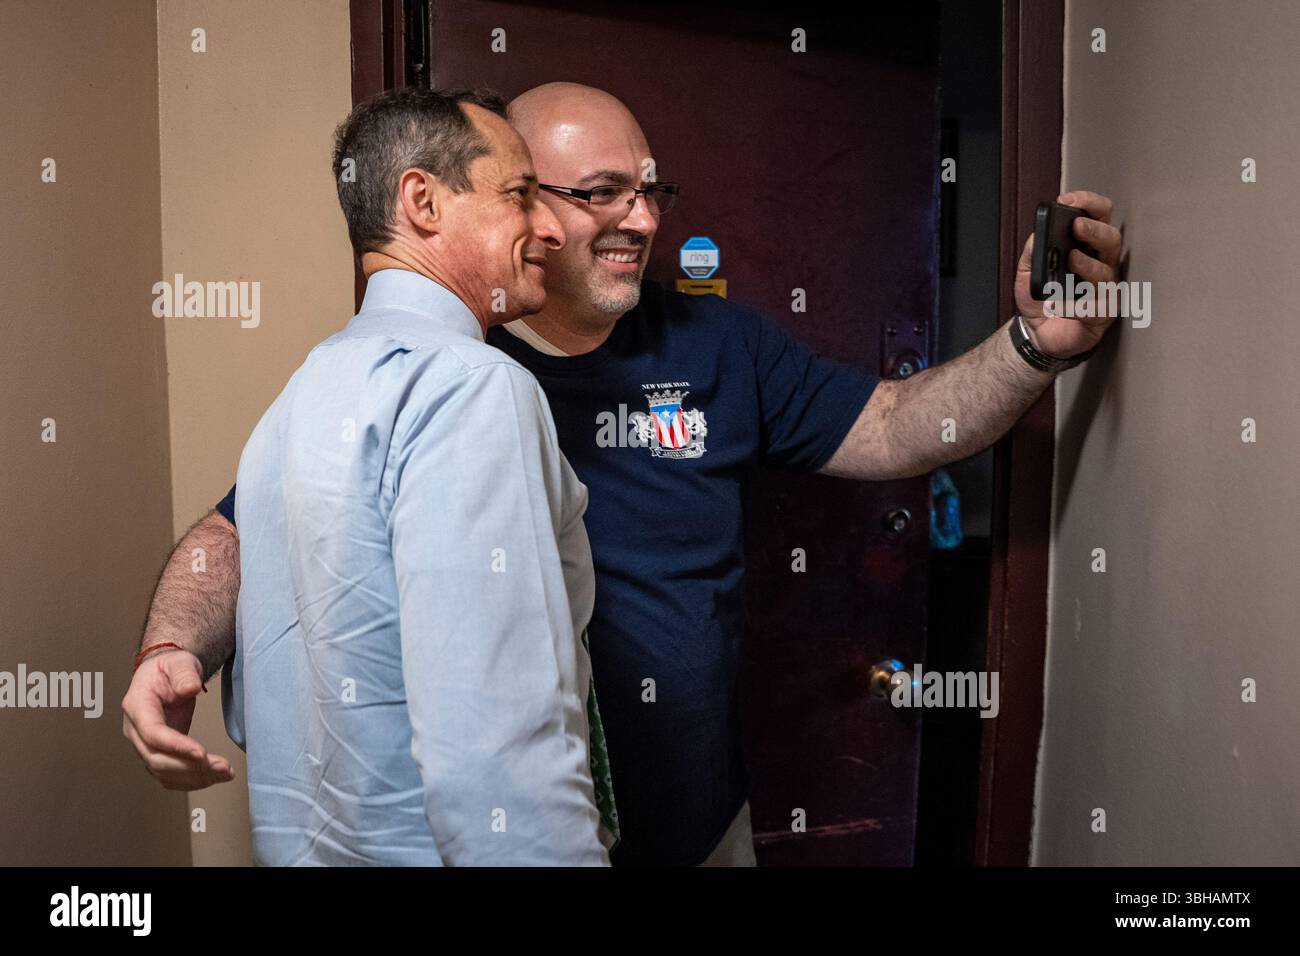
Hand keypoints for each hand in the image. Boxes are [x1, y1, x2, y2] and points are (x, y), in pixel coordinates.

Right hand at [121, 648, 234, 789]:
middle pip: (157, 759)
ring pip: (164, 773)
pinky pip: (171, 775)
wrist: (167, 675)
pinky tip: (215, 777)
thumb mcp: (179, 662)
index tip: (201, 753)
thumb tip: (189, 688)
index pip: (153, 733)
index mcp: (137, 706)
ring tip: (225, 773)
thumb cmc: (170, 668)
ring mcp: (144, 745)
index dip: (176, 746)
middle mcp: (135, 730)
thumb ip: (184, 674)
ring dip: (195, 778)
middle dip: (190, 767)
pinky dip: (193, 780)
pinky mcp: (158, 753)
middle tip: (221, 767)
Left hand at [1013, 190, 1122, 357]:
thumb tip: (1038, 233)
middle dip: (1095, 230)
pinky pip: (1095, 308)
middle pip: (1111, 240)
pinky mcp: (1101, 314)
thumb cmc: (1042, 299)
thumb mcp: (1029, 270)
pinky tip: (1059, 304)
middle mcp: (1102, 264)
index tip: (1067, 200)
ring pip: (1106, 273)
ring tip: (1072, 259)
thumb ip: (1033, 250)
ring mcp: (1104, 290)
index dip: (1088, 204)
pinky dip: (1076, 305)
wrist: (1037, 334)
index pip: (1099, 217)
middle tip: (1076, 226)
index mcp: (1088, 248)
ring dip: (1088, 265)